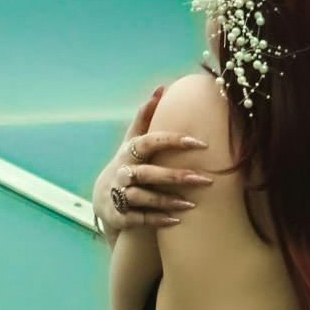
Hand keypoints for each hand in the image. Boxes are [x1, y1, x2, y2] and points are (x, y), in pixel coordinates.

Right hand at [95, 84, 212, 236]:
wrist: (104, 197)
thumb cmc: (127, 163)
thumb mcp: (132, 140)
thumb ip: (146, 116)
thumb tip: (161, 88)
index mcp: (130, 152)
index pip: (150, 142)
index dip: (173, 141)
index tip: (200, 143)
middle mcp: (123, 172)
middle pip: (148, 173)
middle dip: (176, 176)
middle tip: (206, 179)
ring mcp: (120, 194)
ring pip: (143, 197)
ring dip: (167, 201)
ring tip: (192, 205)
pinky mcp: (120, 215)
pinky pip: (139, 218)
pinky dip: (157, 219)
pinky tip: (177, 220)